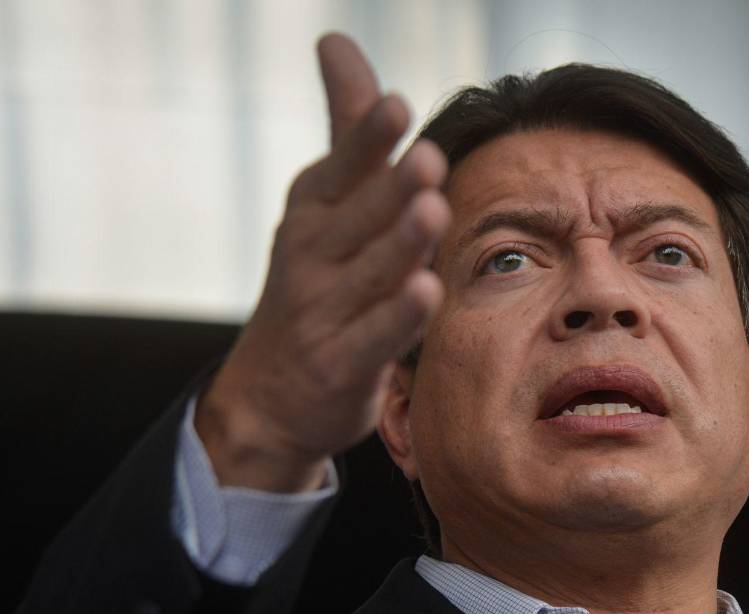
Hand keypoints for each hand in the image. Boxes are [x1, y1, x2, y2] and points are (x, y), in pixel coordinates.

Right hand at [194, 33, 449, 491]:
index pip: (342, 168)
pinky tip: (426, 292)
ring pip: (371, 273)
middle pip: (360, 217)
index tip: (394, 106)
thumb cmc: (317, 279)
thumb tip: (335, 39)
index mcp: (314, 210)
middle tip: (427, 160)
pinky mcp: (341, 364)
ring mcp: (324, 312)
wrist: (270, 392)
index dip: (367, 140)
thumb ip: (347, 130)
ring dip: (401, 243)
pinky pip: (374, 339)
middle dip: (392, 188)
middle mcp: (313, 255)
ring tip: (432, 211)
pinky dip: (397, 318)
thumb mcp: (324, 202)